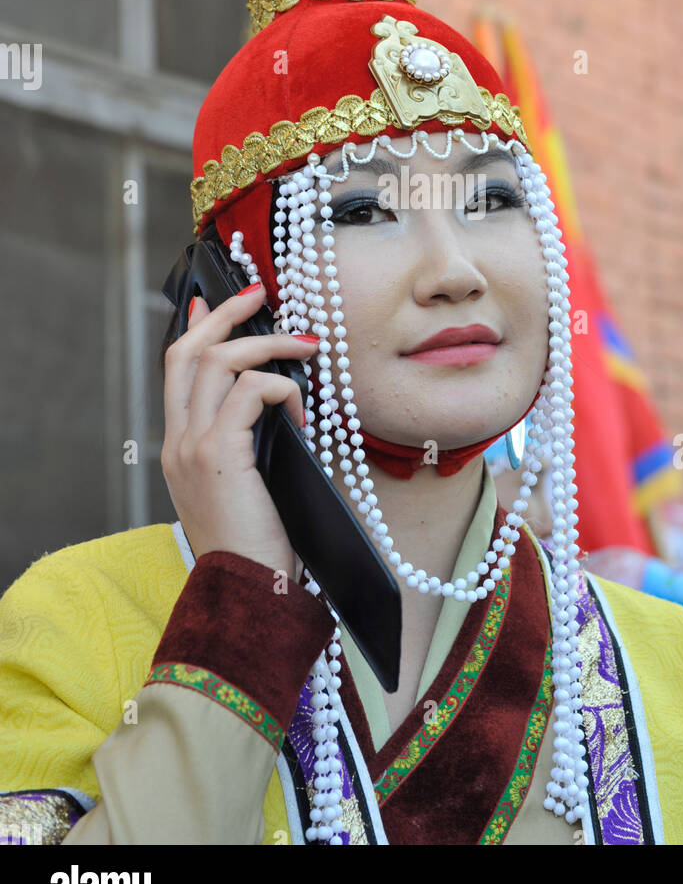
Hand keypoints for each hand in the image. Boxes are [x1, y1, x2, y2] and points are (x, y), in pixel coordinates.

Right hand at [161, 283, 319, 579]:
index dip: (195, 329)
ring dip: (267, 343)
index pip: (176, 370)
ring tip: (306, 344)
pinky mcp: (219, 454)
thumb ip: (246, 444)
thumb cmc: (257, 545)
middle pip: (190, 352)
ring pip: (219, 362)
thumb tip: (276, 401)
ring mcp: (193, 446)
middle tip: (259, 291)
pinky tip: (304, 411)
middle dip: (226, 314)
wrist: (248, 591)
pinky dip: (282, 388)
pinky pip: (252, 391)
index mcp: (179, 448)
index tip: (211, 300)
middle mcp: (177, 442)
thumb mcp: (245, 486)